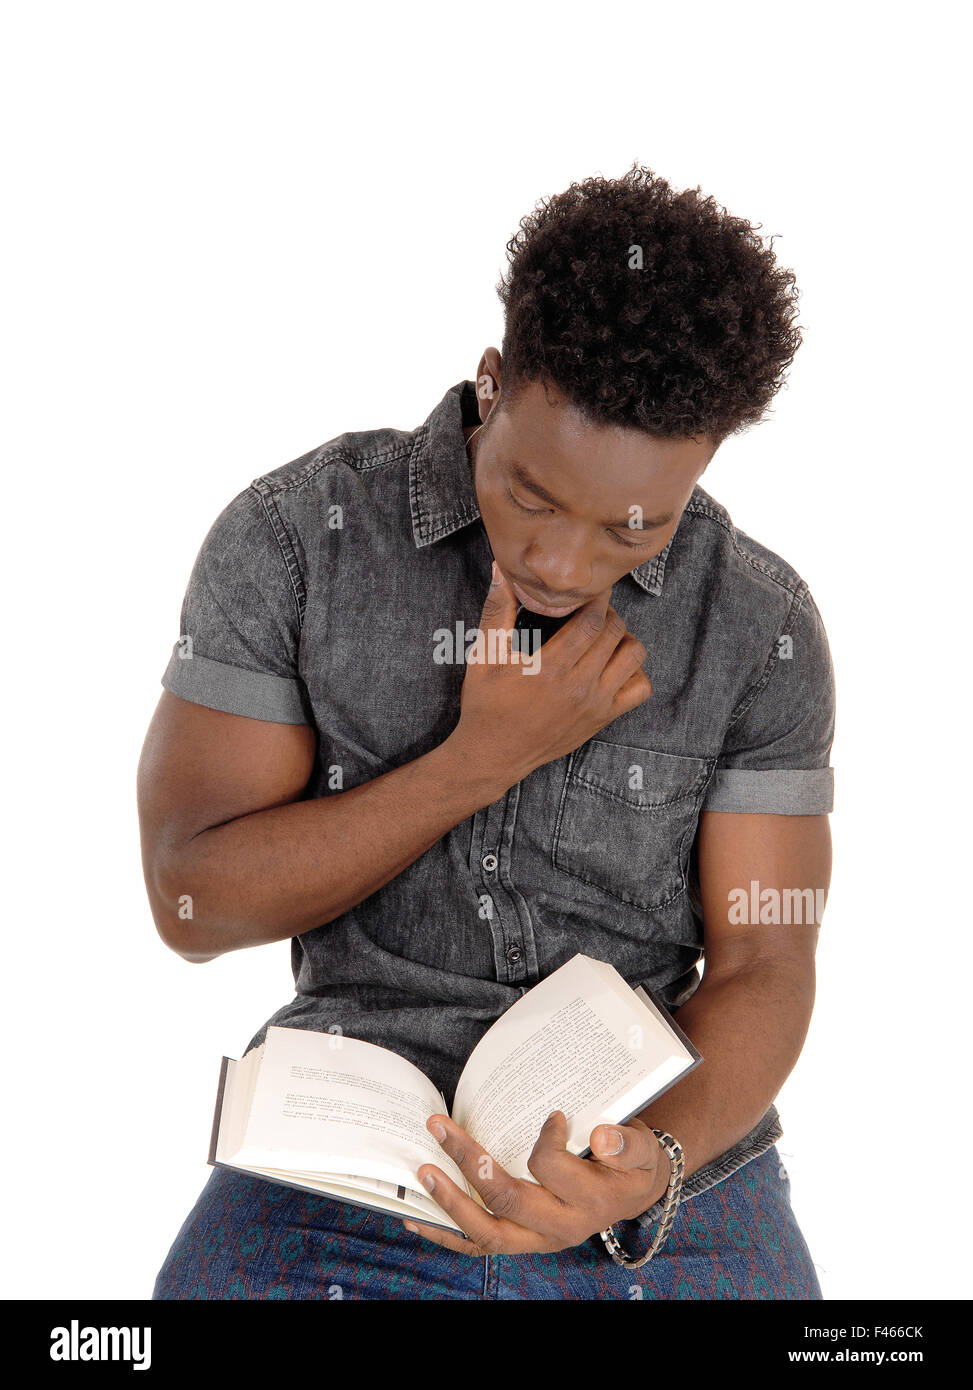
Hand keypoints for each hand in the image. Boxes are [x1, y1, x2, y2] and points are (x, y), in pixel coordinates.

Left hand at [402, 1110, 668, 1256]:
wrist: (632, 1191)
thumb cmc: (632, 1163)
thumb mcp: (641, 1148)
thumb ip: (626, 1144)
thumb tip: (601, 1137)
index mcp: (590, 1202)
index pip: (551, 1169)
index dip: (545, 1138)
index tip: (552, 1114)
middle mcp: (561, 1227)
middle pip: (507, 1201)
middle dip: (469, 1163)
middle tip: (440, 1128)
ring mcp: (537, 1240)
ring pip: (486, 1233)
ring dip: (450, 1203)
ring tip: (424, 1171)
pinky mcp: (521, 1241)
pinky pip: (477, 1246)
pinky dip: (445, 1233)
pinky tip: (416, 1218)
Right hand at [448, 563, 651, 791]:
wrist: (494, 754)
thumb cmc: (486, 704)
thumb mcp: (484, 655)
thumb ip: (497, 610)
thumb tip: (501, 569)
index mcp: (550, 667)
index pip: (592, 620)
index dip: (596, 598)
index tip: (589, 590)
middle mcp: (579, 686)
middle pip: (614, 633)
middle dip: (608, 613)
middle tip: (591, 610)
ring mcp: (596, 705)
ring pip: (633, 656)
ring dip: (624, 638)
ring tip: (603, 635)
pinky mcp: (603, 718)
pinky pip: (641, 689)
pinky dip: (635, 671)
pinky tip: (612, 665)